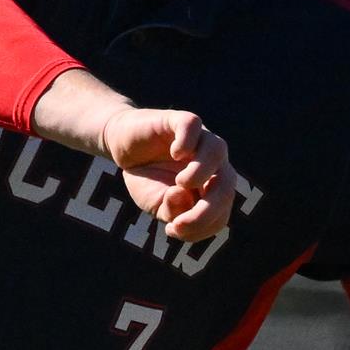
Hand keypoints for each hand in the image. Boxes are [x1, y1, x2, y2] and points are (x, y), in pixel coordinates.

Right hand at [99, 107, 237, 242]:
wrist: (123, 147)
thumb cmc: (147, 177)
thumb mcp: (155, 203)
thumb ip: (172, 209)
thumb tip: (182, 196)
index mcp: (213, 187)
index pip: (222, 211)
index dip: (203, 227)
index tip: (172, 230)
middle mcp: (214, 163)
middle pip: (227, 183)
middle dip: (208, 210)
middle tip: (180, 222)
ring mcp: (199, 139)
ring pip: (217, 150)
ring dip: (203, 172)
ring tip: (181, 183)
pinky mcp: (179, 120)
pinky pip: (192, 124)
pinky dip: (187, 140)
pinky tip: (175, 154)